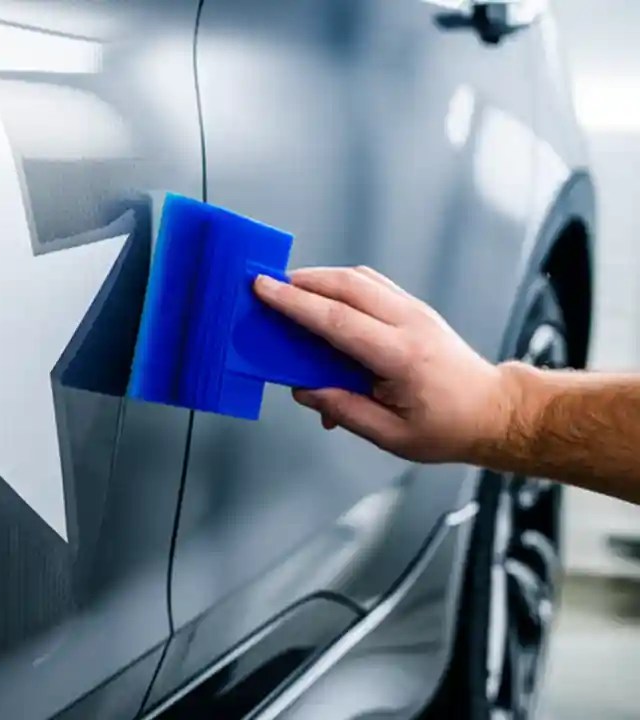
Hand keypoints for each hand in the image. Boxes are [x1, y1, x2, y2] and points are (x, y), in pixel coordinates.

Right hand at [252, 266, 519, 463]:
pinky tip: (322, 298)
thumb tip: (304, 390)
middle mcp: (410, 324)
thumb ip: (343, 410)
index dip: (295, 303)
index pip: (337, 320)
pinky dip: (341, 284)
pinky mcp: (414, 309)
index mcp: (401, 357)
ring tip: (289, 291)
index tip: (265, 289)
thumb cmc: (447, 427)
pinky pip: (372, 284)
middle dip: (301, 281)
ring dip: (320, 279)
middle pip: (346, 285)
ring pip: (359, 278)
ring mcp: (415, 311)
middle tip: (267, 286)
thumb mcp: (390, 434)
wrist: (493, 411)